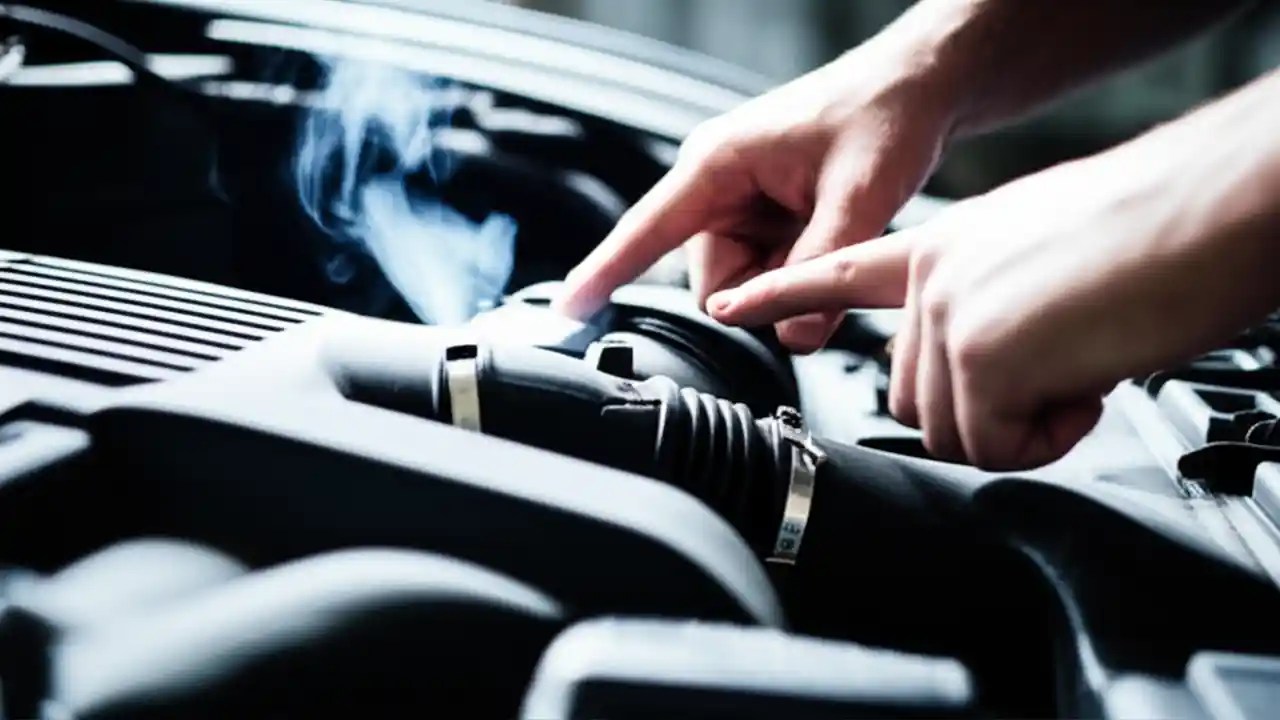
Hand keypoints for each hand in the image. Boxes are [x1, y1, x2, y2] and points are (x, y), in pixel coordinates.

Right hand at [553, 47, 954, 351]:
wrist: (921, 88)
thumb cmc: (884, 115)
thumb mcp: (859, 198)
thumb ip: (819, 271)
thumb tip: (791, 337)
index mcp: (717, 165)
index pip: (645, 231)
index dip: (604, 274)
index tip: (567, 311)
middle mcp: (717, 184)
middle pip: (715, 281)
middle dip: (765, 290)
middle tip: (824, 254)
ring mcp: (741, 203)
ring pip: (745, 284)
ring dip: (789, 280)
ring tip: (835, 230)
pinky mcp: (764, 217)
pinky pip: (768, 273)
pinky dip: (800, 271)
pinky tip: (831, 232)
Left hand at [703, 133, 1279, 469]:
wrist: (1208, 209)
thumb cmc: (1147, 232)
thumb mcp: (1033, 259)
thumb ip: (981, 306)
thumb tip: (984, 366)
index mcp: (942, 247)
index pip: (838, 272)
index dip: (781, 293)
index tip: (730, 304)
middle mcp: (930, 278)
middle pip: (913, 397)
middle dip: (984, 410)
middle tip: (1058, 373)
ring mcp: (946, 316)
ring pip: (953, 431)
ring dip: (1021, 424)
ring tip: (1080, 365)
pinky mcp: (979, 357)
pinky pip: (995, 448)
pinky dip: (1047, 438)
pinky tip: (1085, 382)